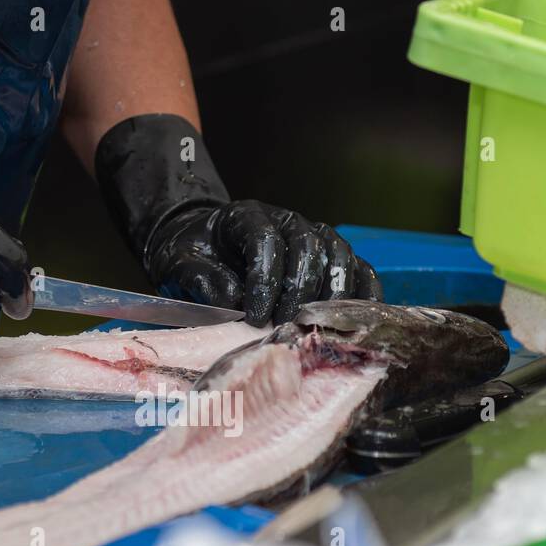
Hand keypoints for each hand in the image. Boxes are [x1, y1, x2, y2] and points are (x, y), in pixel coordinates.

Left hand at [146, 199, 382, 324]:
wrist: (207, 245)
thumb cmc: (196, 256)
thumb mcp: (181, 264)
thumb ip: (201, 278)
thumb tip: (233, 298)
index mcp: (246, 217)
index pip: (266, 241)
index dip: (264, 281)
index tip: (253, 318)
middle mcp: (287, 221)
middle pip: (309, 247)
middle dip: (300, 291)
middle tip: (287, 327)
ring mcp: (315, 236)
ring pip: (339, 255)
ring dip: (332, 295)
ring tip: (316, 328)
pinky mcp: (332, 258)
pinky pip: (359, 270)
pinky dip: (364, 294)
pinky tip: (359, 321)